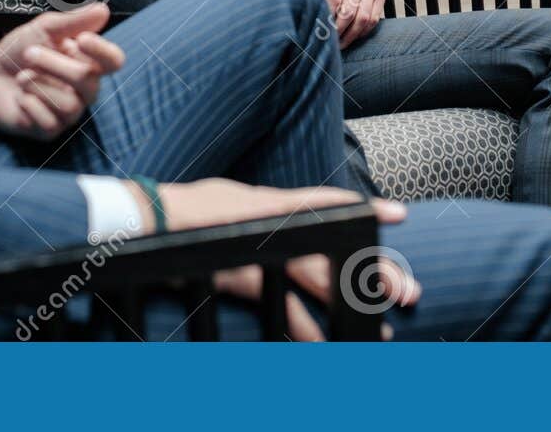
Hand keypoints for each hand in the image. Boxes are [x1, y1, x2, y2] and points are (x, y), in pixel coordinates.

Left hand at [0, 4, 124, 139]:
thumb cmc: (19, 50)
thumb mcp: (44, 29)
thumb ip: (73, 21)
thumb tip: (103, 9)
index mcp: (87, 62)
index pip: (113, 61)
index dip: (102, 51)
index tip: (81, 39)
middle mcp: (84, 90)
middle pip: (87, 80)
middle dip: (54, 64)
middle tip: (29, 53)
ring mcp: (68, 112)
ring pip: (69, 104)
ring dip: (38, 85)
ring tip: (21, 77)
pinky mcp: (49, 130)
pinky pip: (49, 121)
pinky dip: (29, 104)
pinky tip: (20, 98)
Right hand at [147, 179, 417, 340]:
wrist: (142, 219)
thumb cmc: (181, 214)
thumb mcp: (225, 203)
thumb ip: (256, 212)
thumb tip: (278, 217)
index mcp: (268, 203)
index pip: (326, 204)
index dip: (364, 209)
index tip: (399, 215)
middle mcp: (270, 221)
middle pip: (337, 245)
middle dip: (375, 269)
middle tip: (408, 291)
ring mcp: (258, 248)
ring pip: (321, 276)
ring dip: (352, 303)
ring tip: (381, 328)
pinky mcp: (242, 276)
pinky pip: (284, 309)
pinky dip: (308, 331)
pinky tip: (329, 348)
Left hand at [312, 0, 389, 48]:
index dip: (327, 16)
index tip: (320, 28)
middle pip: (348, 12)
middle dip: (338, 31)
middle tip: (329, 42)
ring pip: (363, 19)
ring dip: (351, 35)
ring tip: (342, 44)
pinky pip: (374, 19)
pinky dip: (364, 31)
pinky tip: (356, 36)